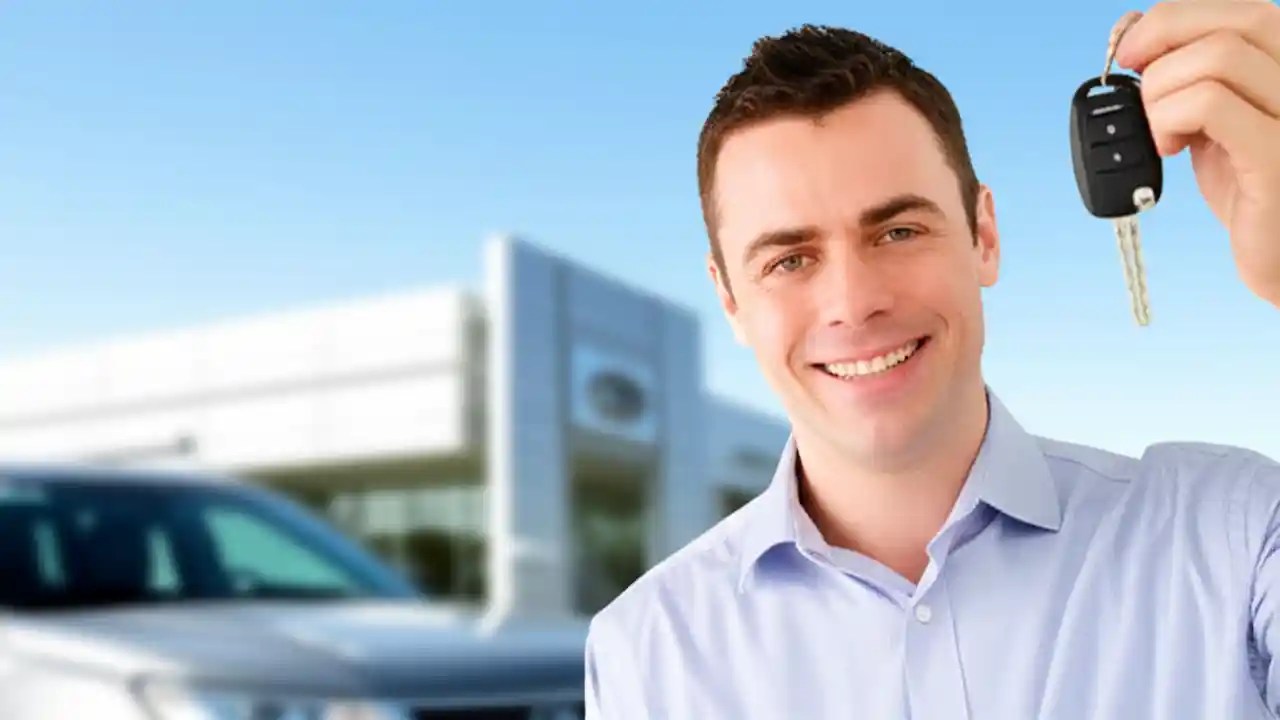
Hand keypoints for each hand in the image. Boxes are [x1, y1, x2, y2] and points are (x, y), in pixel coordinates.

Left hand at [1115, 1, 1279, 307]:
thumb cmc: (1252, 193)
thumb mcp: (1220, 125)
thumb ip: (1195, 81)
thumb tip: (1136, 36)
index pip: (1242, 10)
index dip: (1175, 17)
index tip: (1131, 47)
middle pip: (1236, 21)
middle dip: (1163, 40)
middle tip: (1132, 79)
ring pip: (1218, 58)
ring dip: (1162, 91)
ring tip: (1161, 131)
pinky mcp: (1277, 158)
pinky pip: (1212, 105)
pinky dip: (1170, 118)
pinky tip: (1170, 148)